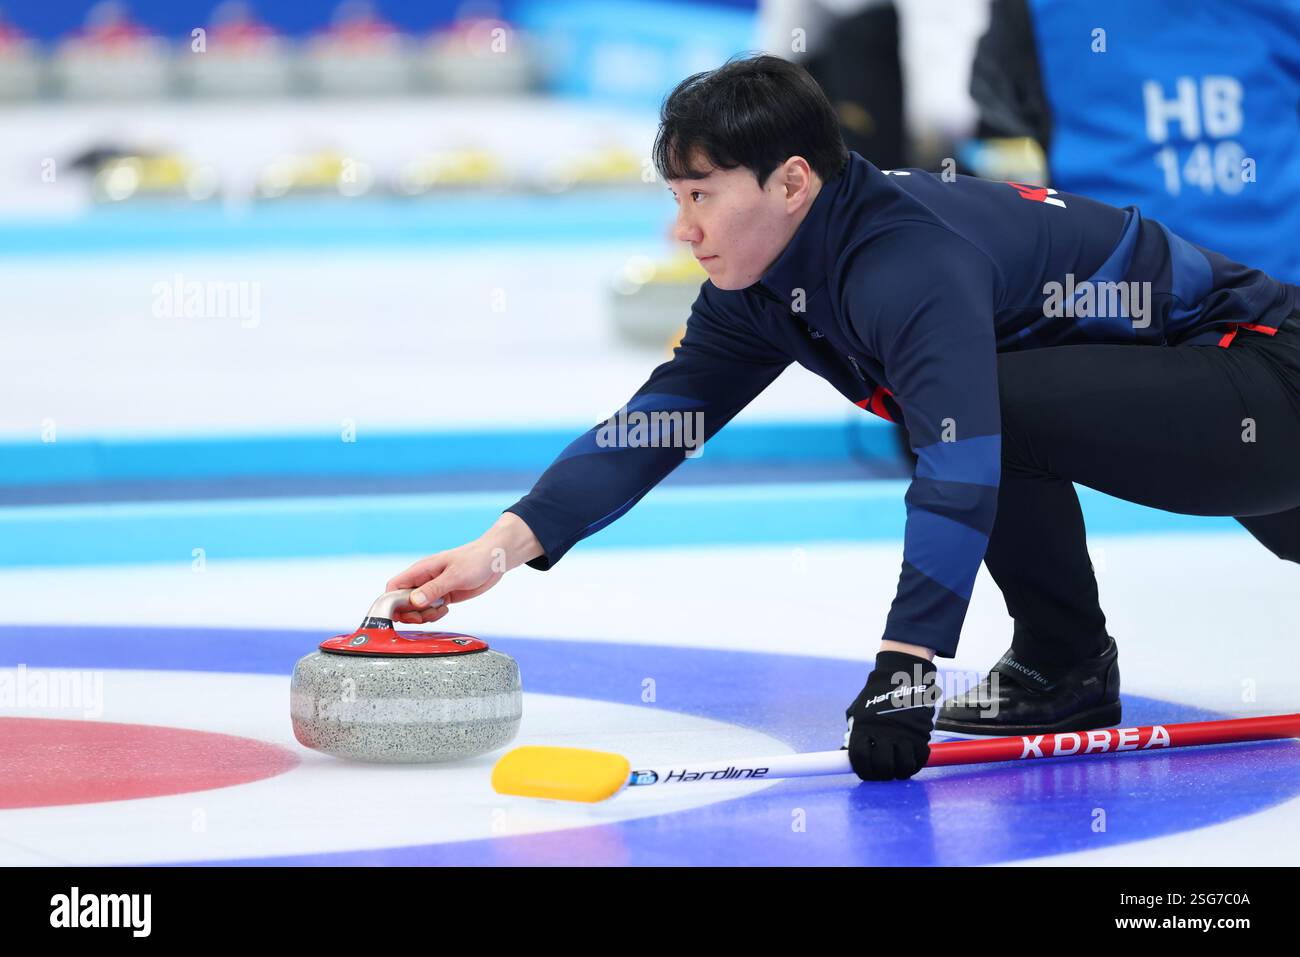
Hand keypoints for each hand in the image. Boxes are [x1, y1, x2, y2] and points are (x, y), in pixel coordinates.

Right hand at [384, 513, 542, 624]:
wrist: (495, 559)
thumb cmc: (475, 559)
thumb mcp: (455, 576)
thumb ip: (433, 589)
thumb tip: (413, 602)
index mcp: (421, 570)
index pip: (394, 587)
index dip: (392, 603)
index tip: (403, 615)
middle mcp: (424, 580)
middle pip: (403, 602)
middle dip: (410, 614)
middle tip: (425, 617)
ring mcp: (433, 588)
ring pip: (416, 609)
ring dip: (424, 616)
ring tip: (440, 611)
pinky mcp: (444, 596)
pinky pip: (430, 610)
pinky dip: (434, 615)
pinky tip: (445, 609)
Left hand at [842, 650, 937, 780]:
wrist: (901, 676)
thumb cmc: (877, 697)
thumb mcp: (859, 713)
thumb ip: (853, 734)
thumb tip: (843, 756)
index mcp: (863, 728)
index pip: (860, 759)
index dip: (864, 771)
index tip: (868, 773)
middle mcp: (883, 733)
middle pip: (882, 767)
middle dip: (883, 775)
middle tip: (885, 773)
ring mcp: (903, 734)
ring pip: (904, 767)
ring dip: (901, 772)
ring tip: (899, 769)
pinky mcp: (921, 733)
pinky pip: (921, 757)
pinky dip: (917, 763)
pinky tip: (912, 759)